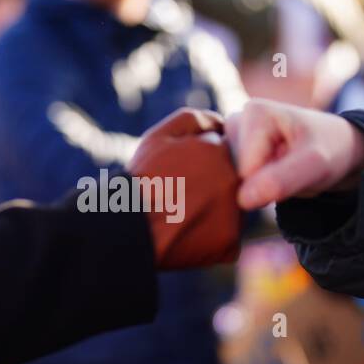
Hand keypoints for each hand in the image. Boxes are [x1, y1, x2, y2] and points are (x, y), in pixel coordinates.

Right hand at [127, 108, 240, 269]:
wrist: (128, 228)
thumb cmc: (141, 180)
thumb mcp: (160, 136)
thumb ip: (196, 120)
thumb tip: (223, 122)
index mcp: (220, 151)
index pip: (225, 150)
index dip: (201, 160)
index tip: (184, 172)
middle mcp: (234, 181)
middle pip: (232, 178)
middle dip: (212, 183)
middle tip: (182, 194)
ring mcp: (236, 214)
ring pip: (232, 207)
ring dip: (216, 208)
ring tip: (184, 213)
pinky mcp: (230, 243)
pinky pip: (228, 236)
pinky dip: (213, 236)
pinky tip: (189, 232)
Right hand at [225, 99, 363, 209]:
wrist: (337, 147)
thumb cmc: (329, 149)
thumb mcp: (316, 165)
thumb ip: (281, 181)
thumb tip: (243, 199)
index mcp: (254, 112)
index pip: (246, 171)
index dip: (271, 180)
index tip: (295, 165)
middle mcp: (236, 120)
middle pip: (235, 175)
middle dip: (263, 182)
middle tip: (289, 168)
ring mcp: (232, 137)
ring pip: (233, 181)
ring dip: (259, 185)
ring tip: (282, 168)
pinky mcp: (232, 152)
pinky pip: (235, 183)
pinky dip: (255, 187)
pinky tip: (271, 171)